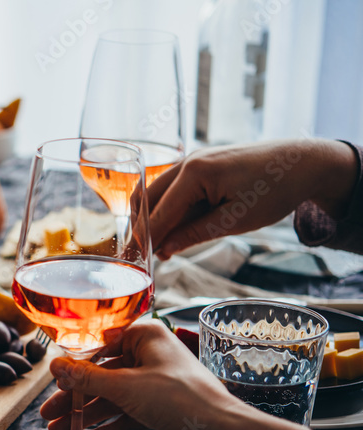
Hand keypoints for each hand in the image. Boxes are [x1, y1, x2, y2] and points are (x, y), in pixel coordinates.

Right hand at [39, 321, 248, 429]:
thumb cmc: (181, 397)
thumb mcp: (125, 386)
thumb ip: (87, 378)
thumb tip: (56, 367)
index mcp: (145, 337)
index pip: (100, 346)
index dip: (74, 366)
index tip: (55, 382)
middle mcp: (150, 356)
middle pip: (102, 376)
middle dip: (76, 399)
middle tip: (50, 414)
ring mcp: (156, 383)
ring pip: (113, 398)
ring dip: (87, 416)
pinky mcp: (161, 408)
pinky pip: (128, 415)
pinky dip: (109, 428)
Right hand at [149, 139, 356, 258]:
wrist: (303, 163)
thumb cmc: (275, 190)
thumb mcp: (235, 220)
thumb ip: (195, 234)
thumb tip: (164, 250)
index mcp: (195, 172)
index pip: (158, 212)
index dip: (146, 239)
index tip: (136, 260)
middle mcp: (188, 161)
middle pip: (147, 198)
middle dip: (141, 227)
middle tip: (140, 255)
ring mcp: (193, 159)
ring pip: (156, 191)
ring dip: (153, 218)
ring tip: (159, 245)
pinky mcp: (201, 164)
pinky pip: (173, 187)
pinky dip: (168, 208)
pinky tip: (175, 228)